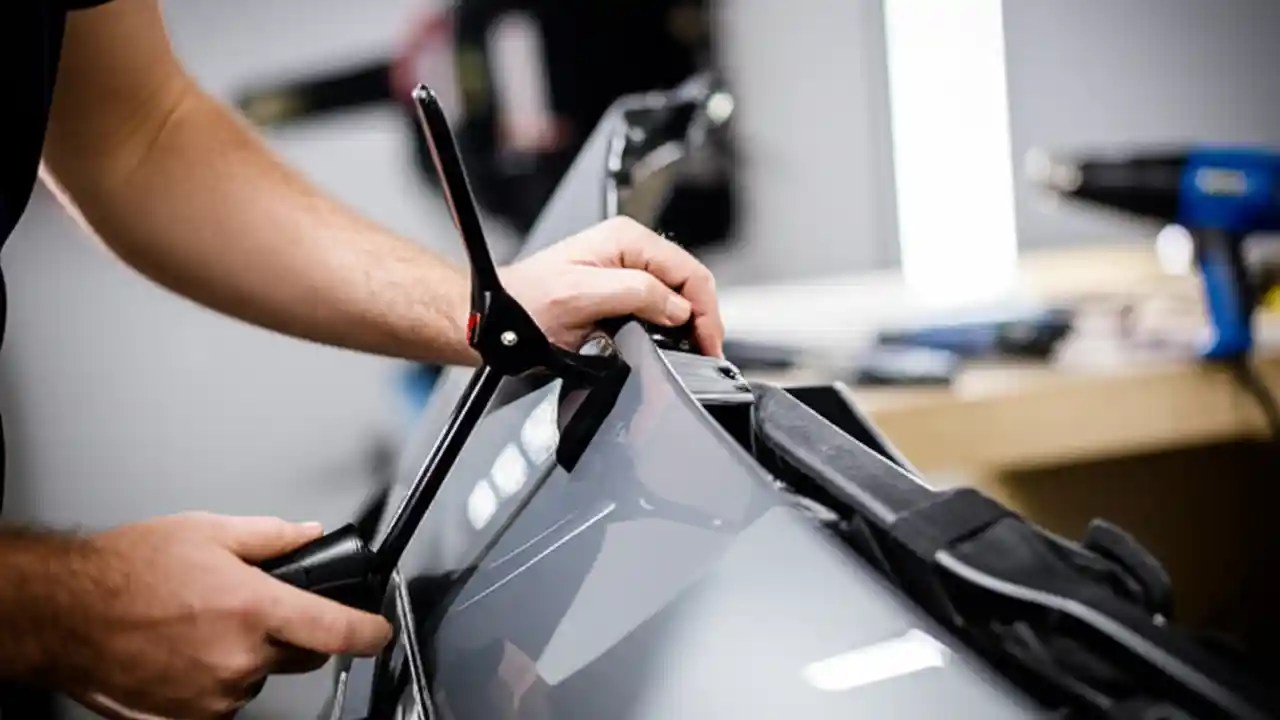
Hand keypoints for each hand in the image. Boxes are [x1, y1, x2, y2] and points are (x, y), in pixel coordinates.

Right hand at [64, 513, 390, 718]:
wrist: (65, 614)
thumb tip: (309, 536)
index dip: (367, 632)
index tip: (378, 632)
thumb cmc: (125, 572)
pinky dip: (218, 677)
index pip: (335, 629)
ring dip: (249, 654)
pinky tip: (187, 650)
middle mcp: (240, 657)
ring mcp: (216, 695)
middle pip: (303, 653)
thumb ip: (271, 537)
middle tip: (254, 607)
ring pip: (261, 675)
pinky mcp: (192, 718)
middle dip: (293, 631)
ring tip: (202, 624)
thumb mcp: (208, 532)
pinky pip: (227, 697)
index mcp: (253, 608)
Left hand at [501, 217, 725, 356]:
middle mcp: (630, 250)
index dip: (705, 310)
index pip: (689, 271)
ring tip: (692, 353)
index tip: (708, 343)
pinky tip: (670, 345)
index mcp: (626, 240)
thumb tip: (677, 308)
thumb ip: (635, 295)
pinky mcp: (620, 291)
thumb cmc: (527, 304)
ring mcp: (626, 269)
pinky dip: (670, 328)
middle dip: (702, 319)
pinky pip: (659, 307)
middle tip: (705, 354)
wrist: (501, 317)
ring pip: (677, 297)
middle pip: (688, 283)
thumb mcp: (581, 297)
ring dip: (688, 325)